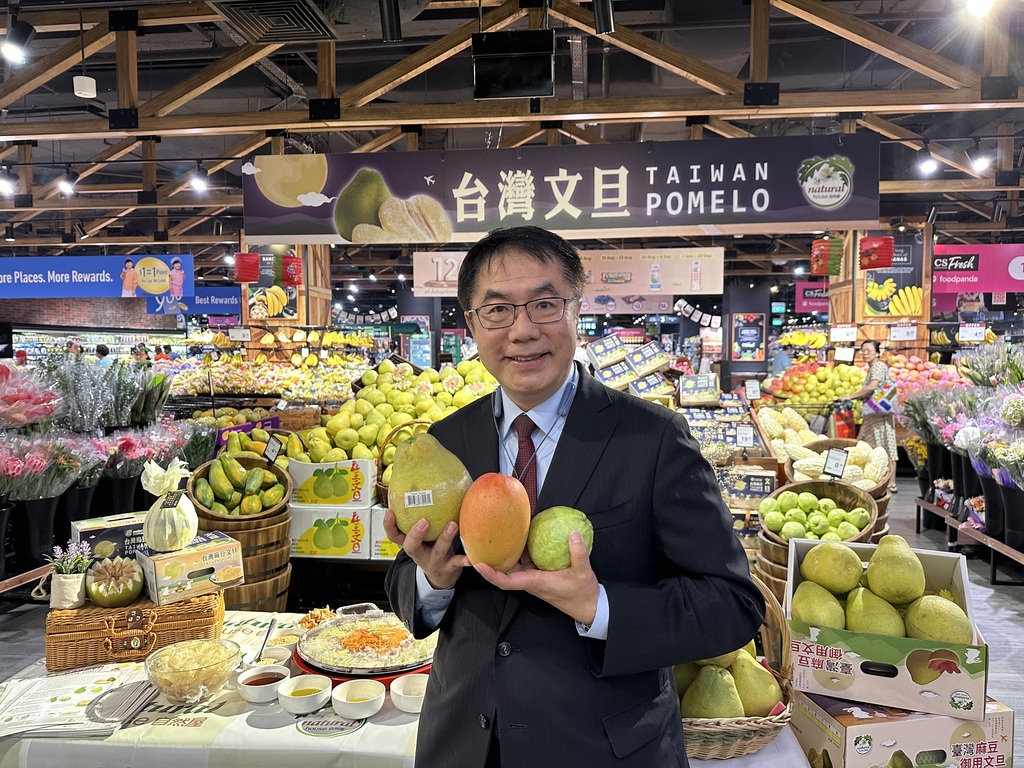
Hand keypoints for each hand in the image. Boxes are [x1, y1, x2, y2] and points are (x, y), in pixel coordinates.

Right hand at [383, 509, 468, 589]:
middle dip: (415, 534)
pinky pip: (457, 563)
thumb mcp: (423, 537)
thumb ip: (424, 518)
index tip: (390, 511)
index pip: (394, 536)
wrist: (440, 578)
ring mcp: (434, 562)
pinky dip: (464, 559)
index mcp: (412, 544)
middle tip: (424, 521)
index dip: (389, 525)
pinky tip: (471, 556)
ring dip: (445, 538)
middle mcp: (420, 554)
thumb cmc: (432, 549)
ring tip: (452, 525)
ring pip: (438, 551)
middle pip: (411, 546)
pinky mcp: (449, 568)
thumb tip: (430, 486)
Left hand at [473, 532, 599, 625]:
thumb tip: (573, 534)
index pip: (506, 582)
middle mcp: (531, 581)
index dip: (491, 574)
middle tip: (484, 543)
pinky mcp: (541, 575)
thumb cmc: (582, 594)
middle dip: (494, 560)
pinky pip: (527, 562)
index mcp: (535, 582)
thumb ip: (578, 553)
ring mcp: (535, 578)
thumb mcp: (583, 572)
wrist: (589, 606)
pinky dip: (523, 552)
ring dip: (508, 554)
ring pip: (516, 566)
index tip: (479, 565)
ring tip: (501, 536)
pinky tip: (526, 538)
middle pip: (506, 571)